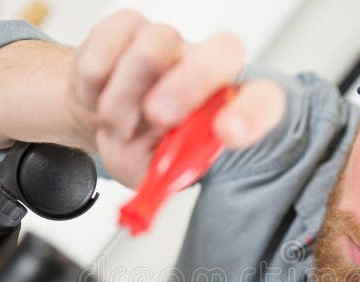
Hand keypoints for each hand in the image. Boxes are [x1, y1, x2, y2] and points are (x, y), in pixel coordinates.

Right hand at [66, 9, 285, 188]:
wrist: (111, 121)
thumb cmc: (147, 148)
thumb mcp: (159, 175)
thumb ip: (165, 173)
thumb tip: (161, 170)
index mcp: (230, 108)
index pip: (264, 103)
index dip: (250, 116)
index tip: (228, 134)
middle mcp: (208, 68)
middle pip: (222, 53)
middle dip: (187, 86)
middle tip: (157, 117)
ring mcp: (172, 43)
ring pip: (154, 47)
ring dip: (123, 94)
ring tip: (117, 125)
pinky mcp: (129, 28)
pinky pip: (110, 38)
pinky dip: (95, 77)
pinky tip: (98, 96)